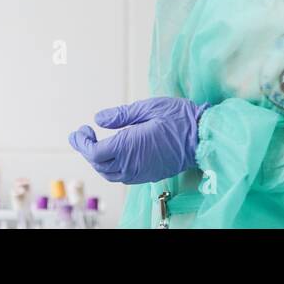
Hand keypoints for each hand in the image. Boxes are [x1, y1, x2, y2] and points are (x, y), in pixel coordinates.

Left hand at [68, 97, 209, 184]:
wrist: (203, 137)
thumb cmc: (178, 118)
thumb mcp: (148, 107)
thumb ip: (121, 115)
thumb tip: (98, 119)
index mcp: (129, 146)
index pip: (94, 152)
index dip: (82, 143)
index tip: (80, 130)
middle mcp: (132, 164)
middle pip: (99, 165)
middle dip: (86, 150)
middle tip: (83, 134)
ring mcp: (141, 173)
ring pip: (110, 173)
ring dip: (98, 160)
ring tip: (95, 142)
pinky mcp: (148, 175)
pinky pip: (123, 176)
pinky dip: (111, 166)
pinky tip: (114, 152)